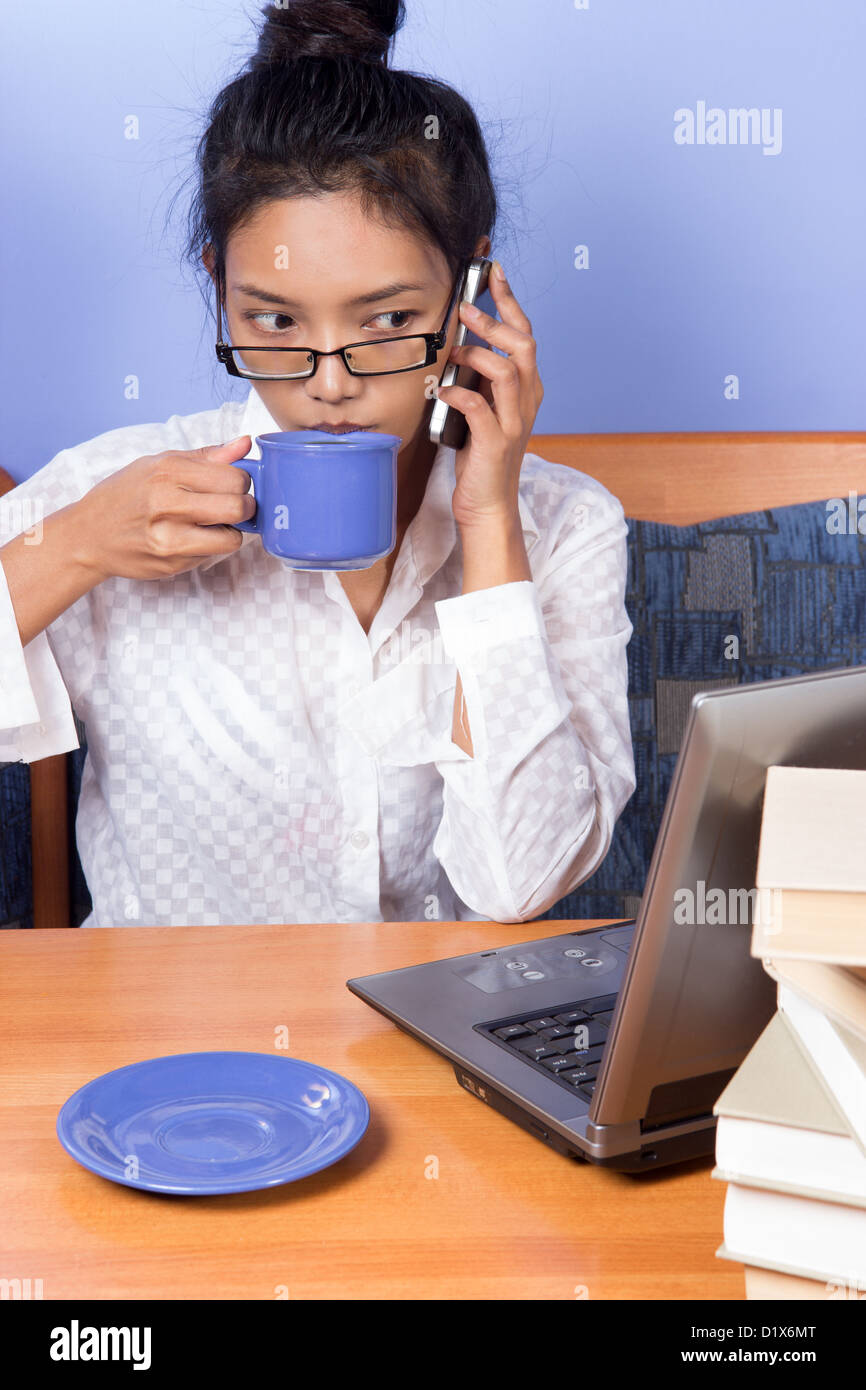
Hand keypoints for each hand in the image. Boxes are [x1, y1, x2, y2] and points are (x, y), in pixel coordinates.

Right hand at [73, 436, 256, 582]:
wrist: (88, 535)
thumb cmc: (125, 495)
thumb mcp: (158, 464)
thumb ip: (206, 457)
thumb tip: (245, 444)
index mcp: (167, 470)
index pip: (233, 477)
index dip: (242, 482)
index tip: (233, 484)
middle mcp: (167, 502)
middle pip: (238, 507)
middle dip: (245, 507)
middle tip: (234, 506)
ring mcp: (169, 536)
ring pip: (232, 538)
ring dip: (231, 531)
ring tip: (214, 524)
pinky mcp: (170, 562)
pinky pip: (212, 555)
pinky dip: (211, 546)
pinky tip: (193, 537)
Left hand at [437, 261, 543, 529]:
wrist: (487, 503)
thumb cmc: (481, 456)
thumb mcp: (484, 409)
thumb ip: (480, 380)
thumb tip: (458, 344)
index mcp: (526, 388)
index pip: (524, 335)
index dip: (510, 302)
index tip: (493, 274)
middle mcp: (527, 400)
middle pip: (523, 346)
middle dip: (494, 321)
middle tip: (466, 308)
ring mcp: (514, 422)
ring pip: (506, 371)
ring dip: (477, 355)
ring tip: (452, 353)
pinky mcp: (496, 442)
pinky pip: (479, 408)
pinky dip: (458, 394)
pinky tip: (442, 392)